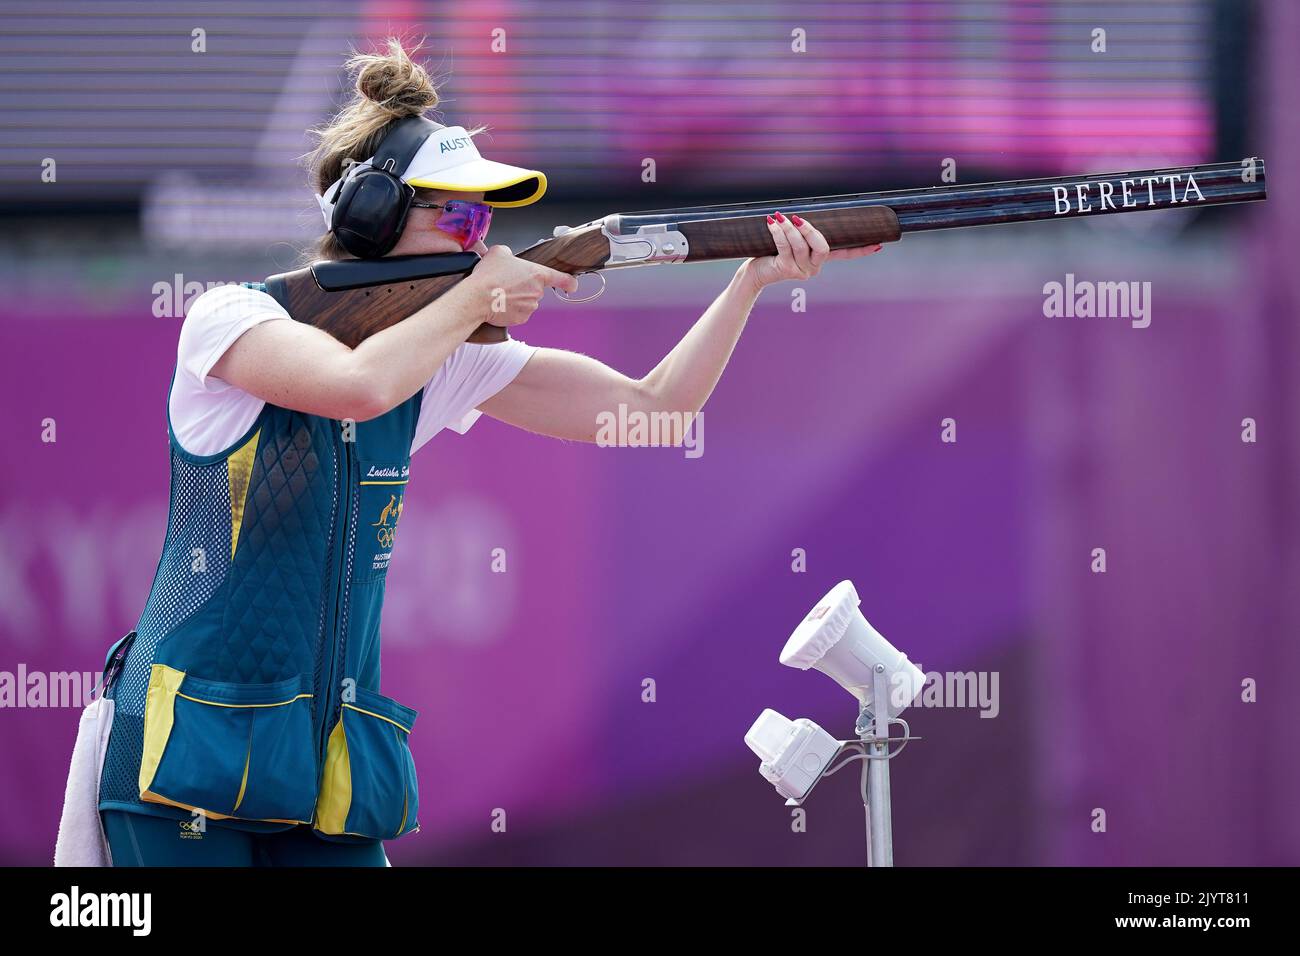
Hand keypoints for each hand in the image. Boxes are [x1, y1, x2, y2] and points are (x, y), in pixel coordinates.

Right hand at [468, 244, 580, 327]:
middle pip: (536, 290)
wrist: (477, 297)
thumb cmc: (489, 275)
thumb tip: (509, 259)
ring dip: (517, 298)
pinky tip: (499, 303)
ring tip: (500, 293)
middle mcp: (537, 292)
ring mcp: (530, 308)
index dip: (569, 282)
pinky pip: (518, 313)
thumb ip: (510, 254)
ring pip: (527, 302)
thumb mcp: (499, 252)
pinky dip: (510, 309)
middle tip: (507, 282)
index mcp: (537, 274)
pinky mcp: (521, 319)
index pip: (562, 279)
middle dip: (524, 287)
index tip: (572, 285)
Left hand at [741, 212, 882, 291]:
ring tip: (779, 217)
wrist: (755, 272)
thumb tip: (803, 210)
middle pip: (822, 247)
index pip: (844, 254)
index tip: (878, 244)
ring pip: (800, 246)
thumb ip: (802, 231)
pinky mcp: (785, 270)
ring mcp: (800, 270)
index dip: (860, 250)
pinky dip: (777, 232)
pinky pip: (783, 247)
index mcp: (819, 260)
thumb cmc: (773, 252)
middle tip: (798, 218)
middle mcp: (813, 267)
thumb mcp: (791, 241)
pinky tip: (771, 223)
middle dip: (810, 230)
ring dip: (789, 229)